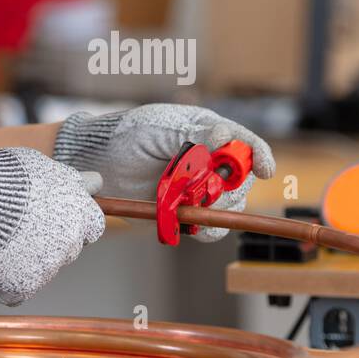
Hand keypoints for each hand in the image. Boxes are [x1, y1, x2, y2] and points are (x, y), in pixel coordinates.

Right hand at [0, 141, 105, 305]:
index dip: (73, 221)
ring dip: (24, 260)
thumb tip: (93, 182)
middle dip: (48, 241)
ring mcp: (47, 268)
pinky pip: (16, 292)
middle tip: (17, 226)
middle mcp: (70, 242)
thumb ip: (70, 180)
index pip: (92, 226)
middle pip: (67, 249)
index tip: (53, 216)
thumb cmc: (0, 176)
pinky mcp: (21, 287)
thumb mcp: (42, 166)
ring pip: (41, 270)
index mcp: (79, 212)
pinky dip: (4, 282)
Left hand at [52, 104, 274, 241]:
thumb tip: (224, 137)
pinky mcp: (187, 212)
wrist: (95, 165)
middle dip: (228, 187)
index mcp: (207, 131)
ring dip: (214, 208)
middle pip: (241, 179)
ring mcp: (200, 188)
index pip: (243, 142)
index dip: (256, 155)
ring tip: (185, 203)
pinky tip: (189, 223)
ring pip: (229, 205)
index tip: (263, 169)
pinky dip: (204, 228)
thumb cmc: (125, 136)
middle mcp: (210, 160)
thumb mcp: (157, 129)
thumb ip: (191, 135)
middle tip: (201, 188)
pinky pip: (209, 226)